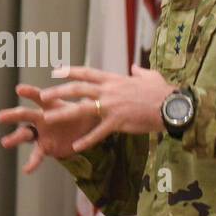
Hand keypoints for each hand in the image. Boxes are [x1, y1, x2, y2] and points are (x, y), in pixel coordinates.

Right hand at [0, 84, 97, 173]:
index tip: (20, 89)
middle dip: (13, 115)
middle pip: (25, 115)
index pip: (39, 97)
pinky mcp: (44, 147)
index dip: (30, 93)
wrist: (84, 132)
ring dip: (15, 138)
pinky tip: (27, 169)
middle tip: (1, 116)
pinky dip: (32, 162)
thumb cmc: (83, 114)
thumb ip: (87, 99)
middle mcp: (41, 118)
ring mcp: (40, 133)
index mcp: (51, 105)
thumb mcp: (86, 106)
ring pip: (25, 134)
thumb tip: (97, 84)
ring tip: (5, 142)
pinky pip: (37, 154)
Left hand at [39, 63, 173, 152]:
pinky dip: (86, 140)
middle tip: (43, 95)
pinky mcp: (118, 121)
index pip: (87, 73)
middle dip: (59, 91)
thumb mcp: (150, 76)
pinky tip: (75, 147)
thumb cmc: (163, 91)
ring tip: (47, 119)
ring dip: (63, 113)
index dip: (70, 71)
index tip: (56, 71)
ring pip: (82, 109)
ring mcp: (112, 106)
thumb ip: (139, 72)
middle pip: (78, 88)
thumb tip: (135, 68)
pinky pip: (98, 132)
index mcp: (115, 79)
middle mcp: (110, 90)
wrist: (171, 105)